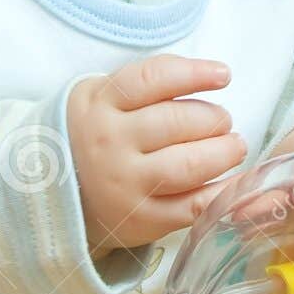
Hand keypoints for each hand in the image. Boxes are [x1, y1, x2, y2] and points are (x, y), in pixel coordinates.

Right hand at [67, 55, 246, 253]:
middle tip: (224, 122)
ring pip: (188, 165)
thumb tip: (209, 74)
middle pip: (177, 122)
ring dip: (223, 153)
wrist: (56, 192)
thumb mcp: (102, 96)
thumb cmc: (96, 134)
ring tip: (234, 147)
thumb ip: (146, 82)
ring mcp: (124, 183)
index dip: (195, 74)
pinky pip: (193, 206)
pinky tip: (237, 182)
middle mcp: (109, 142)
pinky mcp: (141, 219)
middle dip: (214, 119)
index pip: (153, 79)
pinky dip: (224, 193)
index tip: (224, 75)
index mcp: (100, 103)